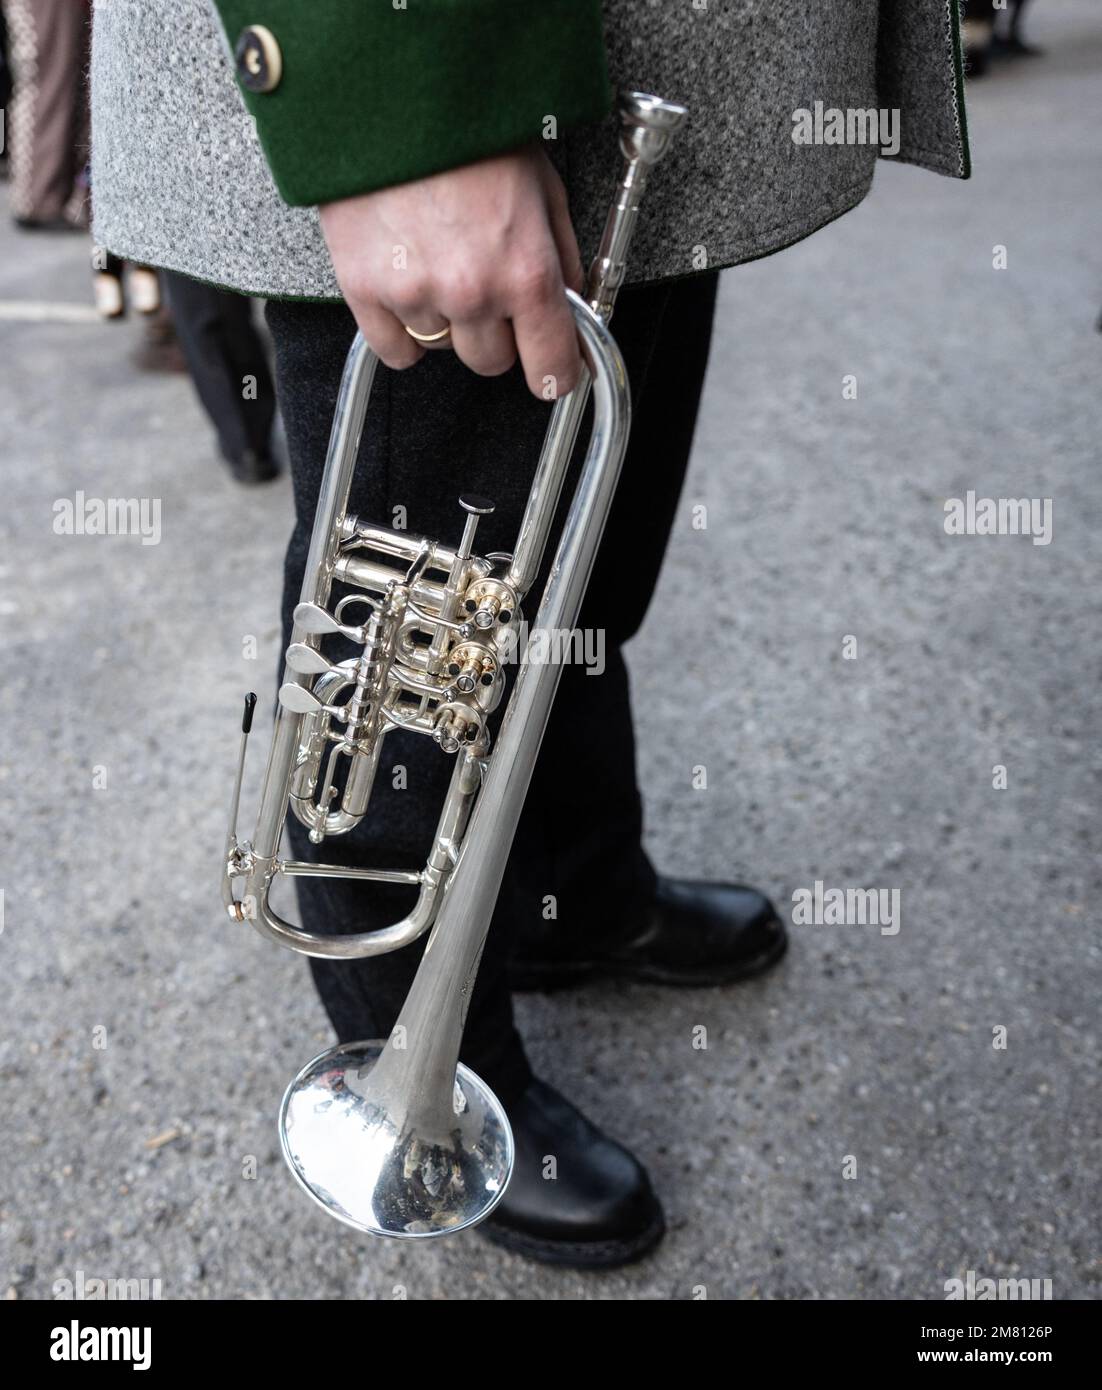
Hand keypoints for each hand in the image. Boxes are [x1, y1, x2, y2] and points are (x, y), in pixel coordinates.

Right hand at [318, 147, 584, 399]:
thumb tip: (570, 302)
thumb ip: (560, 255)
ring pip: (442, 348)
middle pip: (491, 362)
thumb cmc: (468, 130)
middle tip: (484, 286)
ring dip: (445, 320)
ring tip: (438, 259)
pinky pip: (395, 350)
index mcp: (525, 271)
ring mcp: (417, 295)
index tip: (553, 376)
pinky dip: (401, 331)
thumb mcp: (543, 185)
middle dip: (494, 333)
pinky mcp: (366, 290)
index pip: (551, 363)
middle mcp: (472, 292)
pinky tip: (407, 288)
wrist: (392, 91)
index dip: (555, 373)